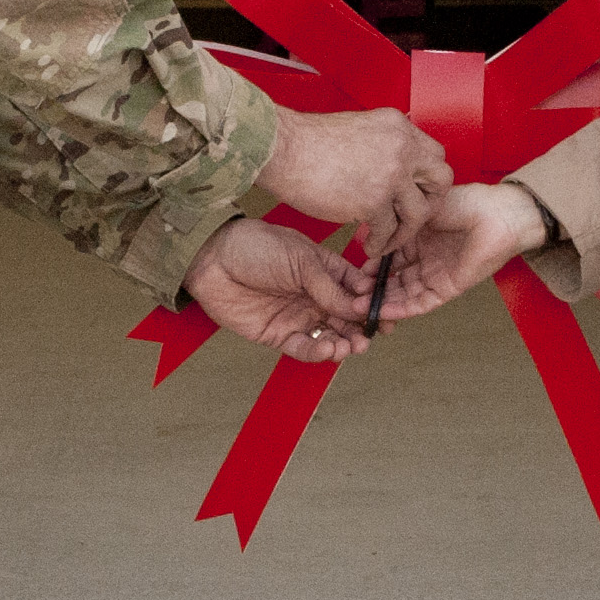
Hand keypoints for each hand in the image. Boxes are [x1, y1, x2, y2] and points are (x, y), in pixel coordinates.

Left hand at [183, 216, 378, 362]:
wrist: (213, 260)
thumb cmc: (257, 247)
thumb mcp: (301, 259)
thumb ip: (329, 286)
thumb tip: (358, 307)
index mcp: (326, 271)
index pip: (358, 290)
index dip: (373, 303)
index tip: (386, 313)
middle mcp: (316, 296)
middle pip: (348, 318)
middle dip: (362, 328)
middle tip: (371, 335)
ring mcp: (298, 316)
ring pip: (330, 336)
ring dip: (345, 343)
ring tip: (352, 346)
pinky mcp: (278, 335)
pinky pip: (304, 349)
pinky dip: (318, 353)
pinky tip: (328, 349)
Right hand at [260, 106, 450, 255]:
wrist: (281, 148)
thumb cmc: (307, 143)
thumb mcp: (359, 131)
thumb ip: (383, 147)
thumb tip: (392, 171)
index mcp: (398, 127)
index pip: (433, 154)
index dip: (427, 178)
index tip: (413, 193)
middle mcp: (402, 147)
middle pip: (441, 179)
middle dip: (429, 203)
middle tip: (411, 218)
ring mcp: (391, 174)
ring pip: (419, 211)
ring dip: (405, 231)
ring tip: (387, 240)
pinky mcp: (374, 200)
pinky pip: (389, 230)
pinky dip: (381, 243)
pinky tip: (369, 245)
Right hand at [367, 181, 549, 322]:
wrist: (496, 214)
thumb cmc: (465, 203)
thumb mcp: (420, 211)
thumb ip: (396, 228)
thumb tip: (368, 240)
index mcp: (418, 238)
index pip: (389, 258)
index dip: (370, 267)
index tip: (351, 273)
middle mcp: (425, 258)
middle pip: (393, 279)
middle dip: (371, 289)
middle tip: (349, 294)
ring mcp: (436, 275)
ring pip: (403, 294)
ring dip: (381, 301)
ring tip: (357, 306)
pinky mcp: (448, 289)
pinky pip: (421, 303)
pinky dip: (401, 308)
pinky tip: (381, 309)